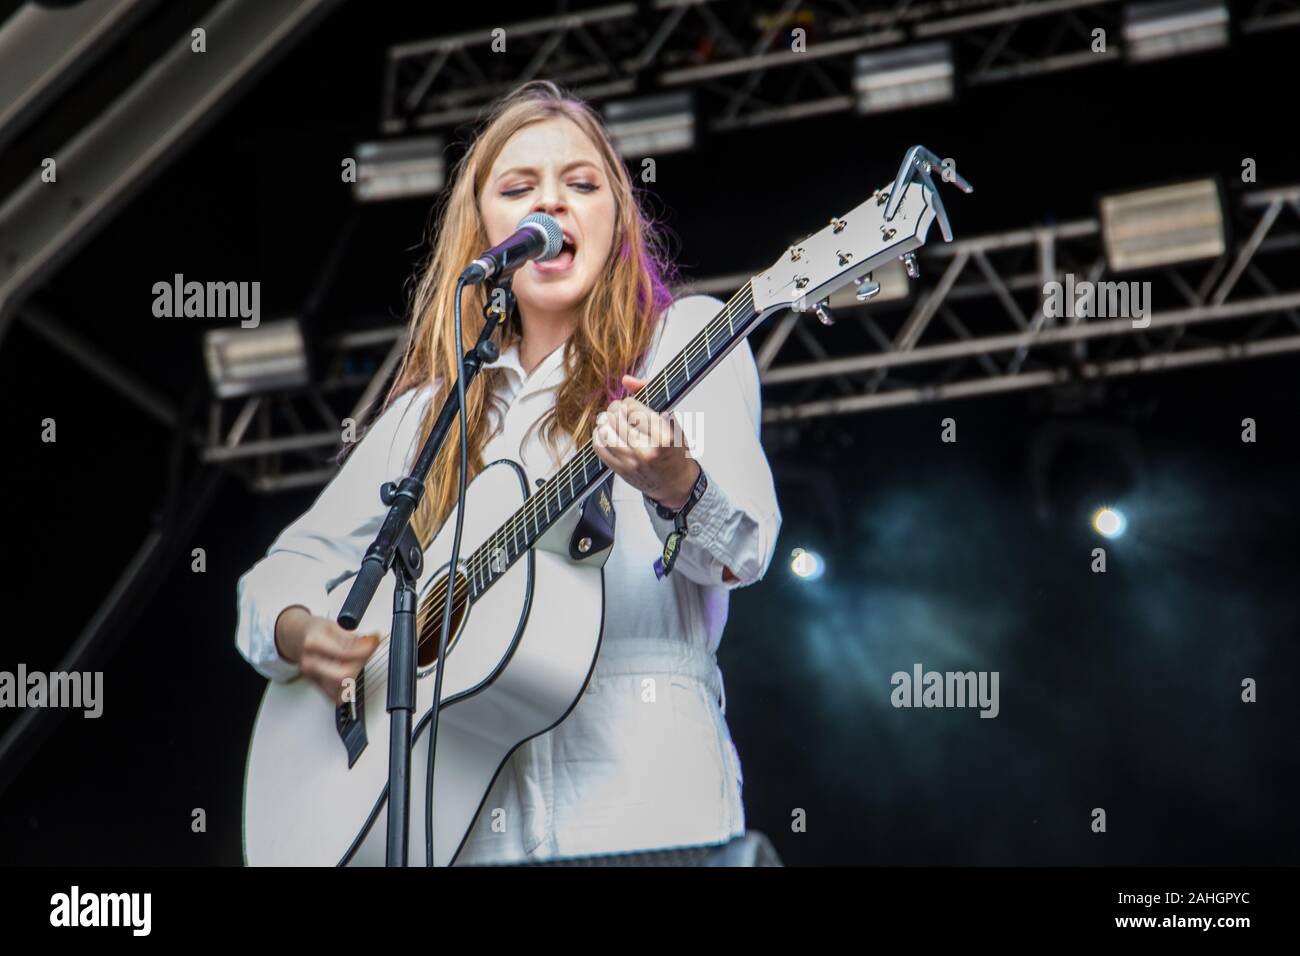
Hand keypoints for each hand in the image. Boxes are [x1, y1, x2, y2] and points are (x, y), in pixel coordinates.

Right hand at [274, 607, 379, 704]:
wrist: (297, 638)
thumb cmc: (315, 631)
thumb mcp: (332, 625)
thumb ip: (350, 636)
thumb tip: (368, 643)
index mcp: (313, 644)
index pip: (344, 653)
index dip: (364, 649)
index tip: (374, 641)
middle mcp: (310, 663)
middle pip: (343, 675)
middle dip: (360, 664)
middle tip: (368, 652)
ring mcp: (312, 677)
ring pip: (341, 688)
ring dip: (357, 675)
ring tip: (360, 660)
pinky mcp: (317, 686)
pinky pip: (337, 695)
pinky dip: (349, 686)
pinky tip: (353, 672)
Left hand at [592, 375, 699, 509]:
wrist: (675, 483)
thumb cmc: (674, 450)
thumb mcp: (671, 420)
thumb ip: (650, 394)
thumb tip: (626, 380)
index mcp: (664, 437)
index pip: (633, 409)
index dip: (629, 402)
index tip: (631, 405)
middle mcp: (647, 451)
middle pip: (617, 419)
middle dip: (615, 409)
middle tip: (618, 409)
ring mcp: (632, 463)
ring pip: (605, 433)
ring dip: (604, 421)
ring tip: (610, 419)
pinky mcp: (620, 470)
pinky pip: (599, 448)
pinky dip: (598, 435)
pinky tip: (604, 431)